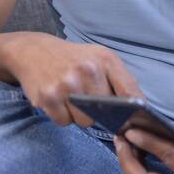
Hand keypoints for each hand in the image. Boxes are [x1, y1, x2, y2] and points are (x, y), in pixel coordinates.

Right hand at [2, 32, 141, 126]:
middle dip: (99, 112)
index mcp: (106, 60)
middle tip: (87, 97)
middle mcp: (87, 71)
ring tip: (71, 97)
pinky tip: (58, 100)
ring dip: (79, 115)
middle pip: (106, 113)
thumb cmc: (74, 58)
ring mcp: (66, 85)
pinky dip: (62, 116)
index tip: (132, 120)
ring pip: (84, 121)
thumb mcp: (101, 58)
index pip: (130, 92)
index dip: (134, 111)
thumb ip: (121, 80)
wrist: (34, 51)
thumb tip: (140, 109)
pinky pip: (64, 122)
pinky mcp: (47, 97)